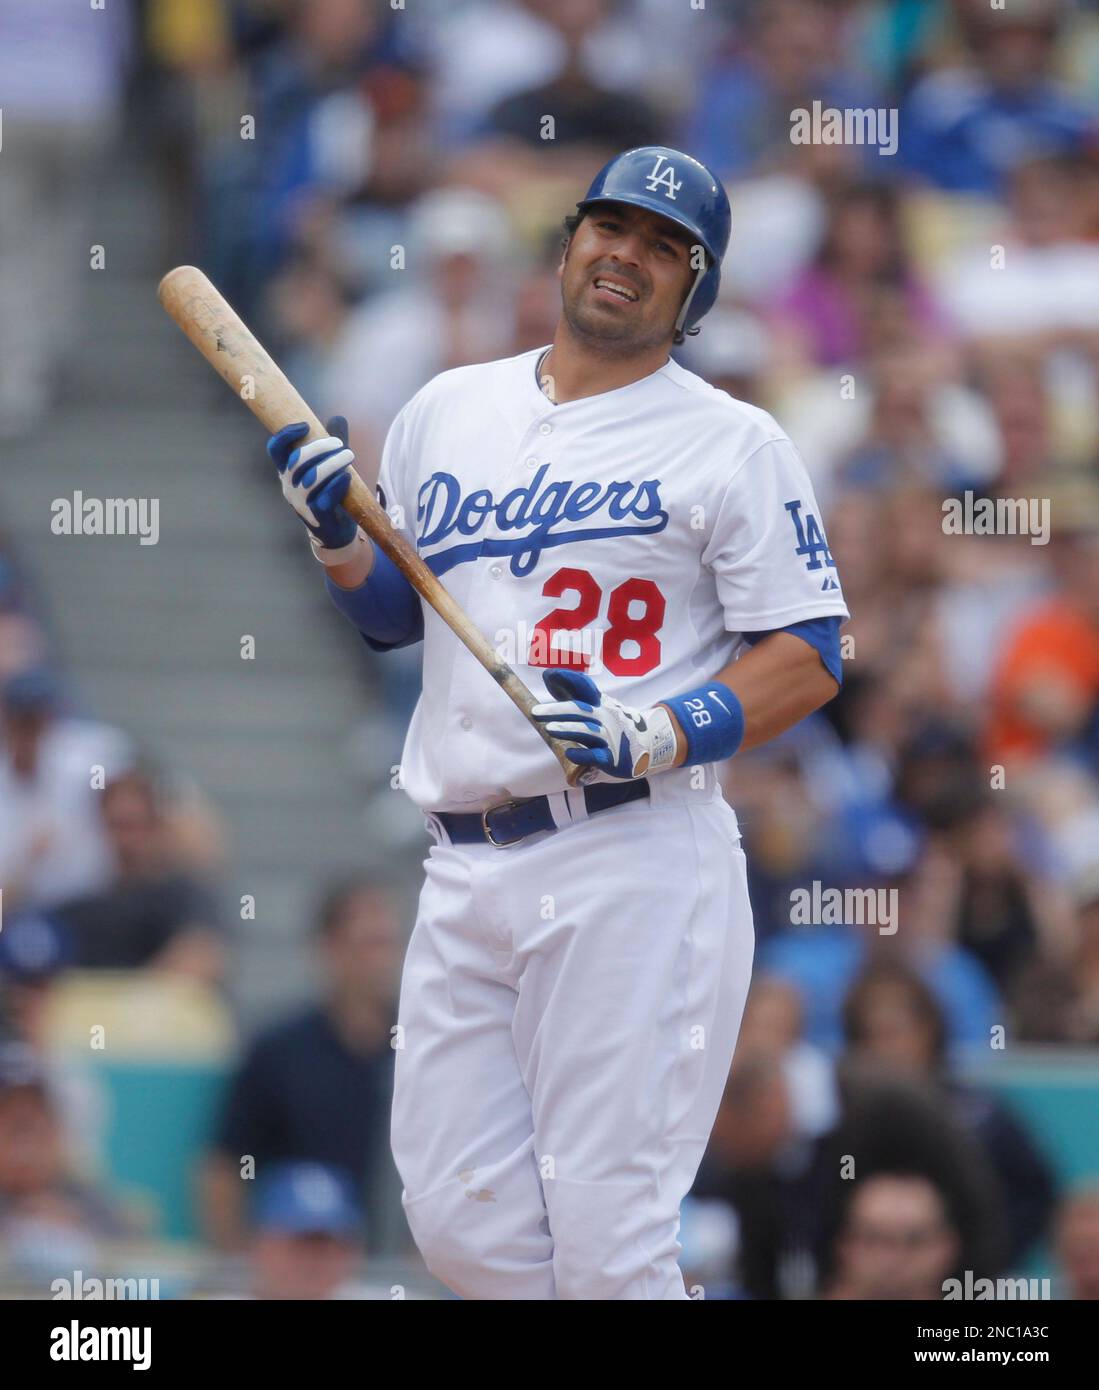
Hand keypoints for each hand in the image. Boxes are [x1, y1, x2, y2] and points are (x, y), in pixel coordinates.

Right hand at [267, 415, 356, 550]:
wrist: (335, 530)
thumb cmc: (329, 493)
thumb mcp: (330, 466)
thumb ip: (333, 444)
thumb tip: (338, 418)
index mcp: (288, 472)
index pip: (276, 450)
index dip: (286, 435)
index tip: (305, 425)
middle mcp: (289, 486)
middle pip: (297, 461)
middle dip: (319, 447)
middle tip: (339, 443)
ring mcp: (301, 503)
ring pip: (312, 479)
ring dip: (332, 464)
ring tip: (349, 455)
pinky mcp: (317, 517)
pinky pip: (324, 499)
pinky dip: (337, 485)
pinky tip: (347, 477)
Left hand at [531, 668, 677, 781]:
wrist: (648, 744)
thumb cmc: (612, 723)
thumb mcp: (596, 705)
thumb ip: (573, 691)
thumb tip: (547, 674)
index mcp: (598, 703)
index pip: (584, 687)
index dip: (568, 679)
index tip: (549, 675)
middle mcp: (603, 717)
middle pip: (580, 710)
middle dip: (558, 710)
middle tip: (536, 712)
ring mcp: (608, 737)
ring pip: (587, 731)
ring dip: (569, 728)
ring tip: (549, 728)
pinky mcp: (611, 758)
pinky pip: (596, 756)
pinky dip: (583, 754)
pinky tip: (569, 752)